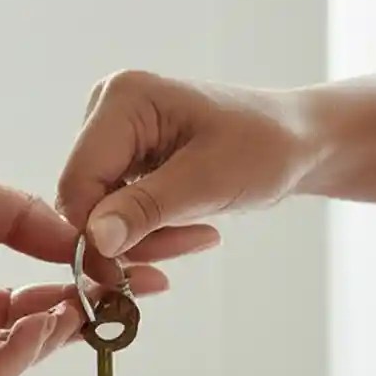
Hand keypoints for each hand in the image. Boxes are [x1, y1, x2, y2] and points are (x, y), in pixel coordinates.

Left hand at [0, 153, 187, 375]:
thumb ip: (20, 217)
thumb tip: (75, 236)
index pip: (27, 294)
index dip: (77, 283)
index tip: (127, 268)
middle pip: (32, 329)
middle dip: (88, 311)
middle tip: (138, 290)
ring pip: (18, 355)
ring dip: (64, 330)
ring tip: (94, 299)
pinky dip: (28, 352)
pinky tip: (51, 318)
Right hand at [57, 69, 309, 257]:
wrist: (297, 142)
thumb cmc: (266, 148)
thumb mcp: (209, 180)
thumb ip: (147, 208)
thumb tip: (95, 239)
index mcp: (122, 99)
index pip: (77, 183)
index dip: (93, 236)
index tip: (127, 275)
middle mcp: (106, 111)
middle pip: (85, 202)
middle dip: (128, 240)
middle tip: (182, 251)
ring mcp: (113, 137)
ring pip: (100, 215)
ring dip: (144, 241)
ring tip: (198, 237)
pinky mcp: (125, 161)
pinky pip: (118, 214)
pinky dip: (150, 234)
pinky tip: (190, 229)